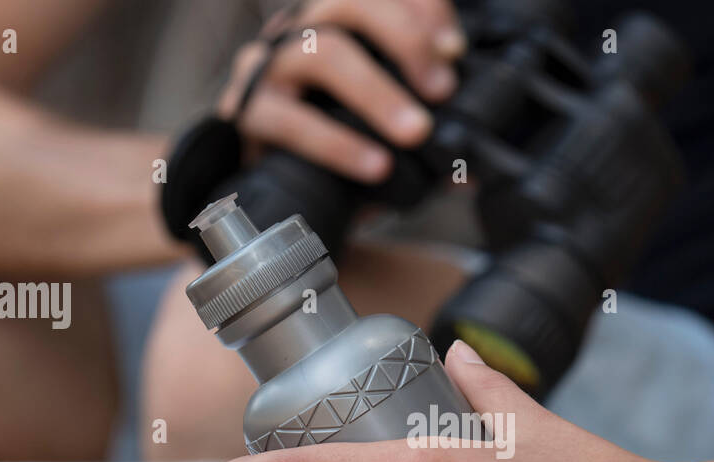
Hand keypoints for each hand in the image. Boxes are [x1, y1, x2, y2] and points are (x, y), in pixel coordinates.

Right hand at [219, 0, 464, 182]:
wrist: (262, 190)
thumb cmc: (327, 146)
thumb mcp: (376, 128)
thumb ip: (415, 127)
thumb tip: (467, 162)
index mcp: (336, 23)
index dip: (422, 7)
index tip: (455, 49)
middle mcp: (301, 31)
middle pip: (350, 4)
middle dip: (406, 39)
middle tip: (443, 88)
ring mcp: (269, 65)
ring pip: (323, 52)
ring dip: (377, 92)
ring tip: (417, 131)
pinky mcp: (246, 111)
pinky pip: (289, 120)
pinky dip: (337, 144)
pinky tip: (375, 167)